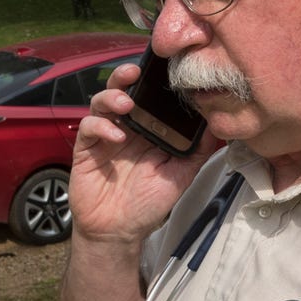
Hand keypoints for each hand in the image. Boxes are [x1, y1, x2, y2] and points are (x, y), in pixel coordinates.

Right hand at [68, 61, 216, 247]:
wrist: (119, 231)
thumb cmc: (148, 204)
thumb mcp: (181, 176)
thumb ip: (197, 151)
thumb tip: (215, 126)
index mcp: (147, 129)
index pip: (148, 95)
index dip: (152, 79)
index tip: (163, 68)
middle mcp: (125, 128)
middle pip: (121, 90)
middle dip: (126, 76)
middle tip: (135, 72)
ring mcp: (104, 137)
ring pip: (101, 102)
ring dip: (112, 97)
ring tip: (126, 104)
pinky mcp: (86, 149)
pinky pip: (88, 127)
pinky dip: (101, 126)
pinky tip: (116, 137)